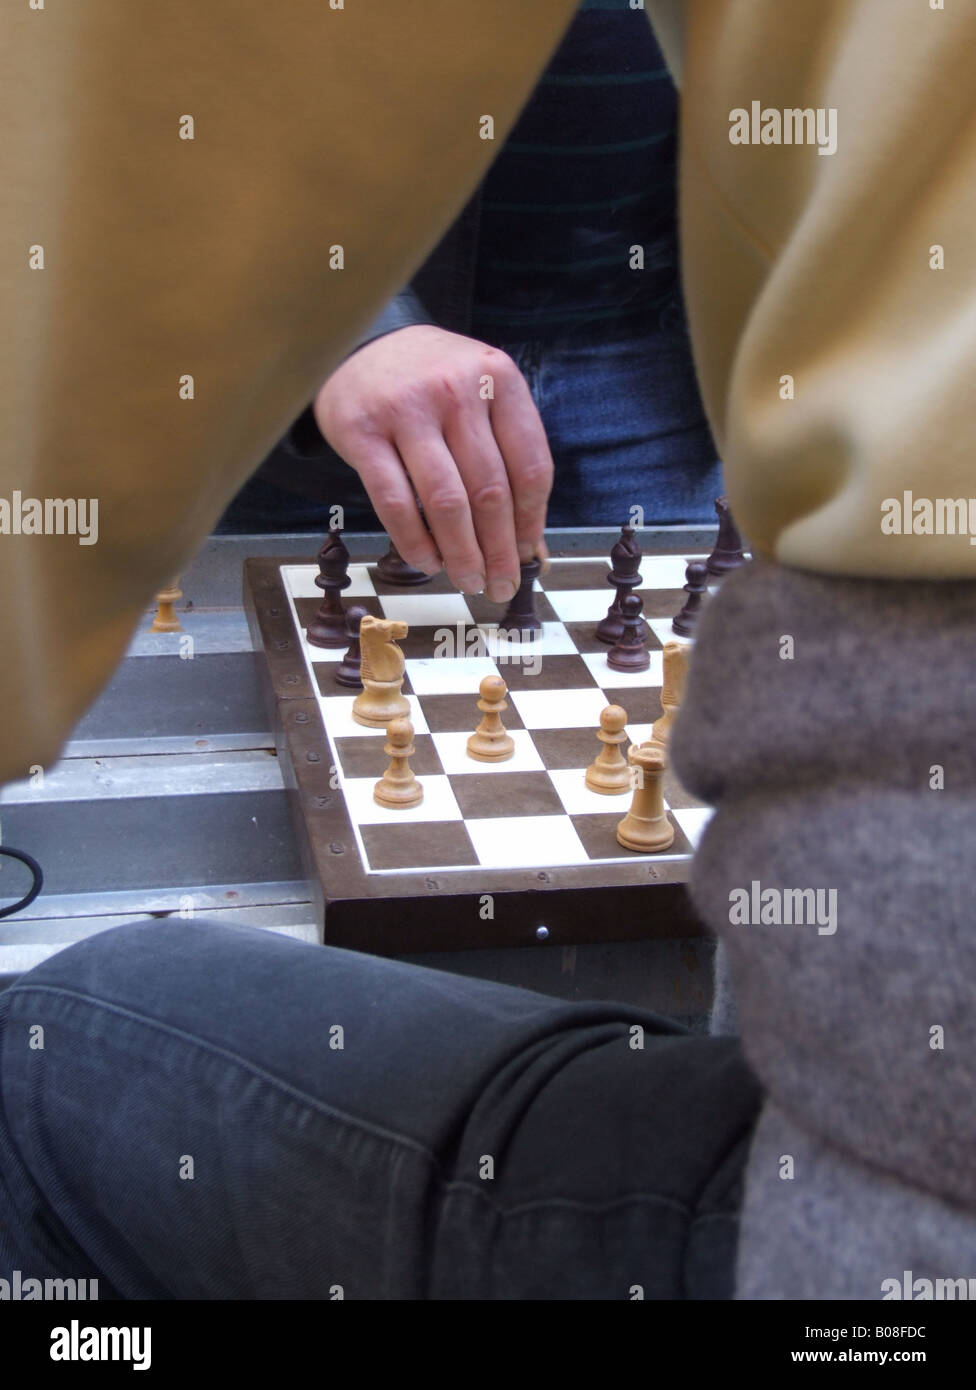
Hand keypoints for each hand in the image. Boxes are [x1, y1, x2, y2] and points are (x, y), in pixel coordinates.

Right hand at [312, 325, 552, 602]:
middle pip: (490, 491)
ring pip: (446, 502)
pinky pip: (395, 503)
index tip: (527, 556)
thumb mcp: (479, 394)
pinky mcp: (362, 432)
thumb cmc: (432, 382)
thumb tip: (529, 544)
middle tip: (500, 585)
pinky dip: (415, 542)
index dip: (531, 522)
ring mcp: (407, 409)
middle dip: (499, 551)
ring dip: (462, 554)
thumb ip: (505, 452)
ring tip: (468, 581)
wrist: (360, 346)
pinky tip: (427, 562)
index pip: (530, 465)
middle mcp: (456, 389)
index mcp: (499, 378)